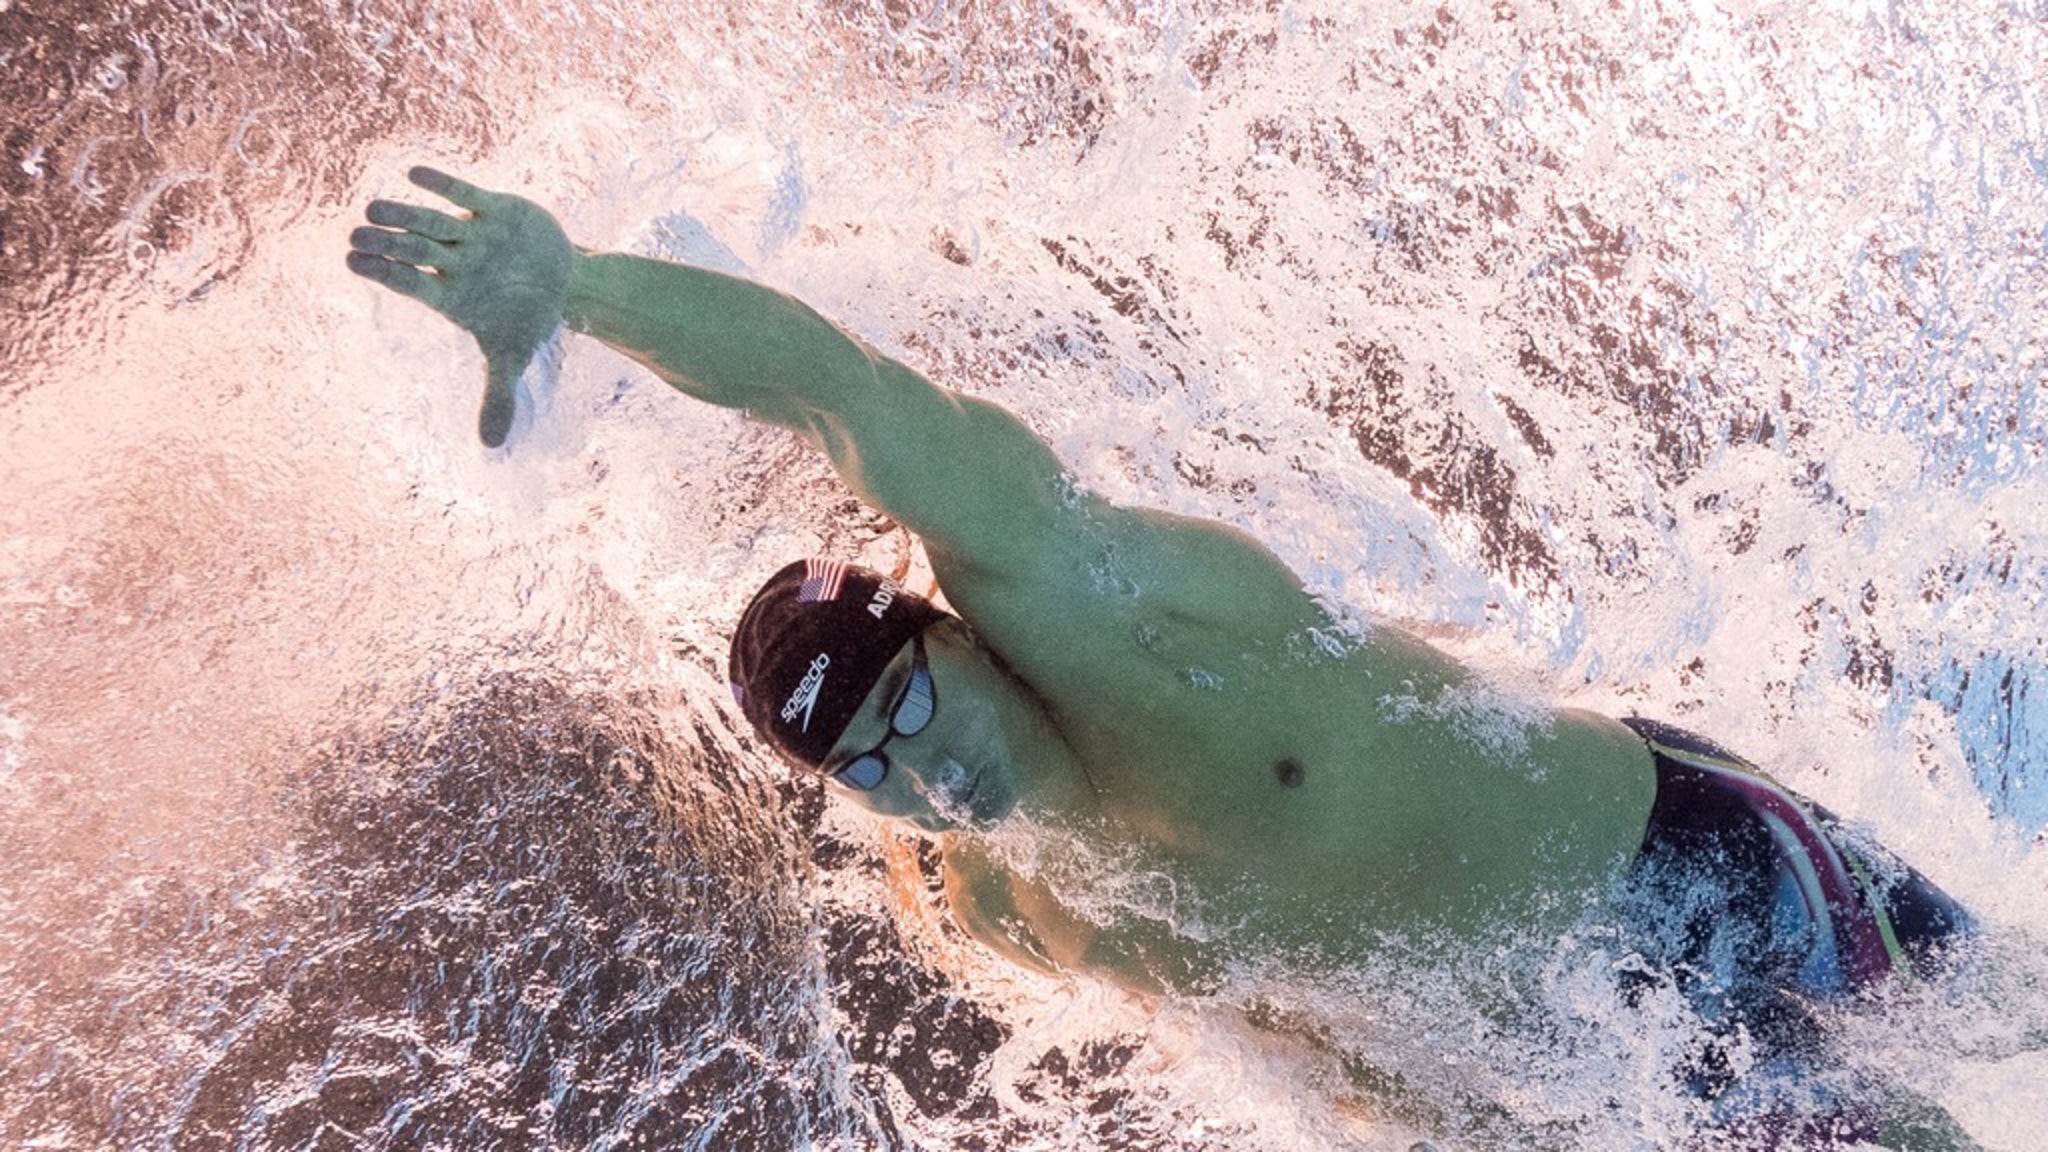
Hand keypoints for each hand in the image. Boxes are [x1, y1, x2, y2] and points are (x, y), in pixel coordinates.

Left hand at [347, 167, 572, 446]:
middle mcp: (454, 263)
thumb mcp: (513, 357)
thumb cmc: (525, 319)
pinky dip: (442, 185)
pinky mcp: (495, 210)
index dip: (382, 273)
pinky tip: (414, 173)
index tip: (352, 262)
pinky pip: (464, 195)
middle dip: (387, 244)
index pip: (408, 284)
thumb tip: (491, 447)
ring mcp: (472, 236)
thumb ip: (498, 396)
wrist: (563, 284)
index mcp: (449, 295)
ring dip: (404, 214)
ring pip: (432, 223)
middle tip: (355, 235)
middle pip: (413, 251)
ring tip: (373, 207)